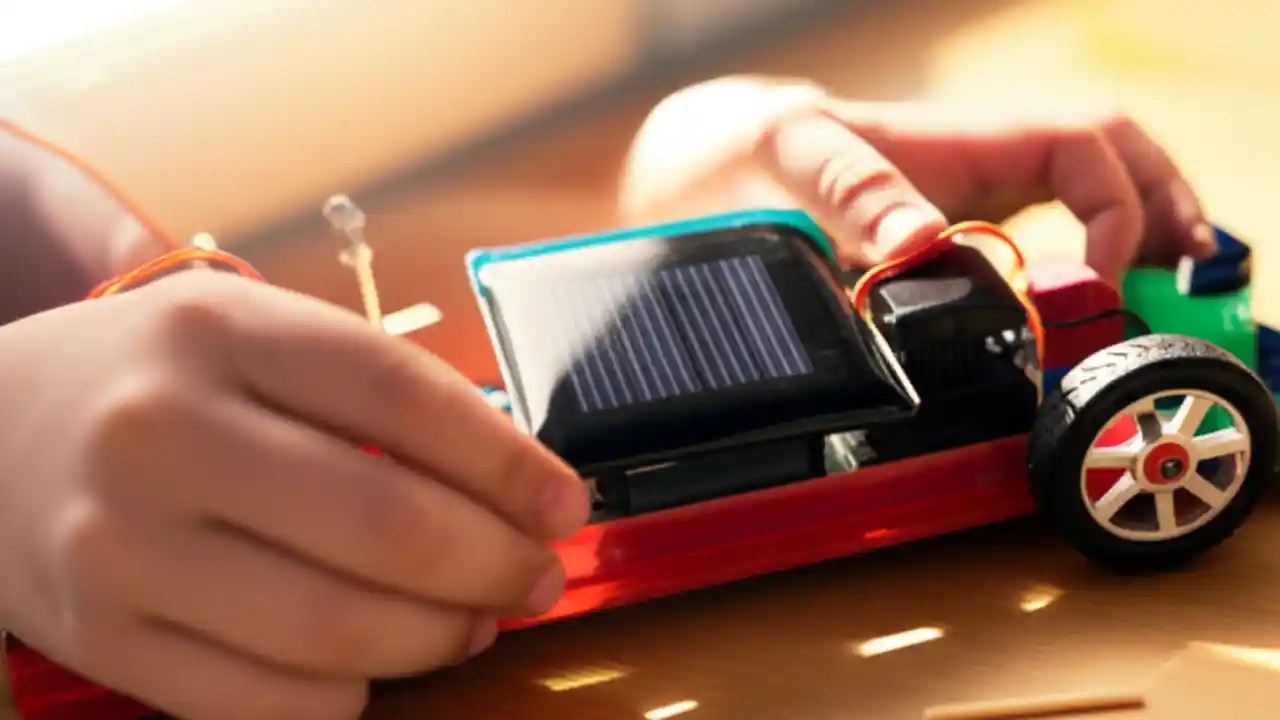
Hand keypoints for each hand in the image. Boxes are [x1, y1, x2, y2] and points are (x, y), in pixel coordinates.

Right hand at [0, 271, 588, 719]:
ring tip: (476, 619)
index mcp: (219, 333)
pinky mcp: (102, 638)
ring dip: (439, 636)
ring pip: (335, 629)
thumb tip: (512, 483)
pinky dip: (351, 694)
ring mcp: (121, 544)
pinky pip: (264, 703)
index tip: (564, 503)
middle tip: (538, 574)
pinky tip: (380, 662)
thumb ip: (373, 393)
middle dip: (495, 562)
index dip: (508, 461)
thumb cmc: (159, 382)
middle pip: (386, 524)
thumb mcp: (253, 336)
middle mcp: (161, 433)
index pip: (402, 396)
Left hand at [619, 75, 1214, 281]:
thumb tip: (926, 241)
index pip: (1081, 143)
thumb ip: (855, 193)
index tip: (1097, 275)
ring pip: (1093, 197)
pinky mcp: (960, 234)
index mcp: (963, 139)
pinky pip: (1051, 236)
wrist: (717, 176)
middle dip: (1164, 208)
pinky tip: (1097, 308)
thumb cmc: (756, 155)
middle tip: (1195, 273)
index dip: (1116, 201)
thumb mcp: (794, 160)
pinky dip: (1091, 267)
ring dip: (1143, 236)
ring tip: (1171, 293)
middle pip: (1113, 159)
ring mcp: (978, 197)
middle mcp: (984, 165)